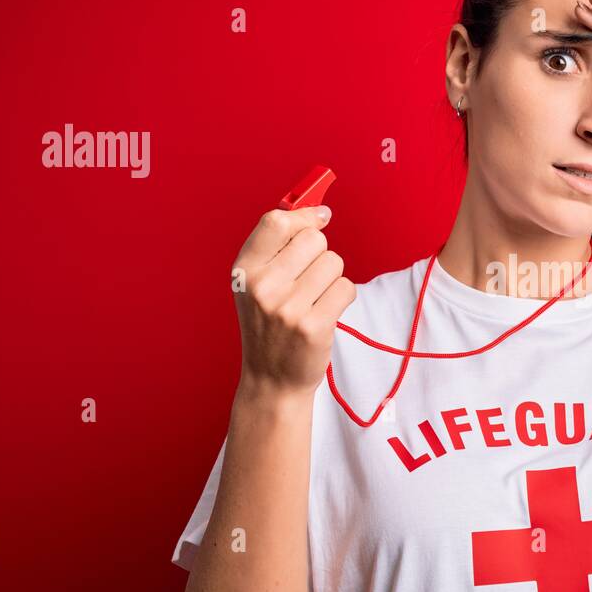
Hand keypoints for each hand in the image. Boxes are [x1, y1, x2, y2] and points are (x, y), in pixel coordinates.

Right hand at [230, 205, 356, 399]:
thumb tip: (319, 211)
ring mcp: (287, 308)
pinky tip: (324, 313)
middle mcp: (262, 287)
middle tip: (307, 280)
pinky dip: (341, 298)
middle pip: (314, 239)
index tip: (319, 218)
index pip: (277, 221)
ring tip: (313, 300)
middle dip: (320, 254)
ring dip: (331, 278)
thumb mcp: (257, 284)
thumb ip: (279, 246)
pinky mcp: (313, 326)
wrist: (271, 379)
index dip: (304, 216)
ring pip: (334, 263)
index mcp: (245, 270)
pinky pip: (346, 288)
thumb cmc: (270, 325)